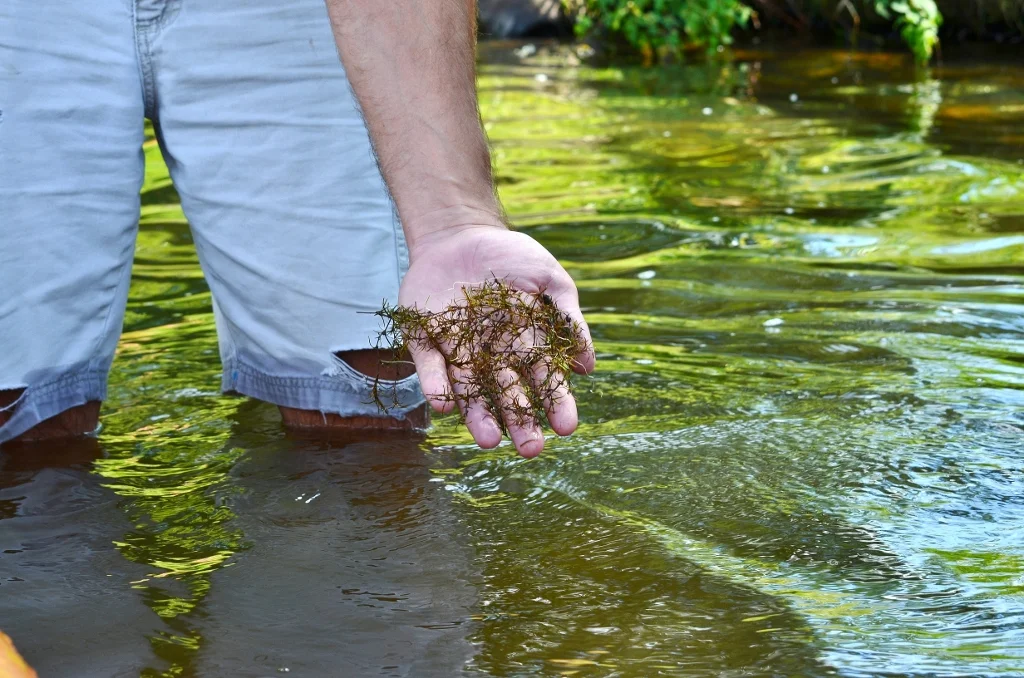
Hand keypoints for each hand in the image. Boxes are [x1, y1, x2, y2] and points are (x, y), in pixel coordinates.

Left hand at [400, 224, 594, 456]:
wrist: (459, 231)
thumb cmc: (510, 256)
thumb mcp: (548, 278)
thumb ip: (567, 317)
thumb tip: (587, 365)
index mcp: (524, 343)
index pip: (543, 378)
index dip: (556, 402)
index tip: (566, 427)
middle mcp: (491, 354)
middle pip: (507, 392)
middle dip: (519, 420)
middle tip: (531, 449)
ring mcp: (456, 348)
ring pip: (468, 388)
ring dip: (477, 415)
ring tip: (488, 441)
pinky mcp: (424, 338)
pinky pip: (429, 365)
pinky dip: (434, 384)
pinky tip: (443, 404)